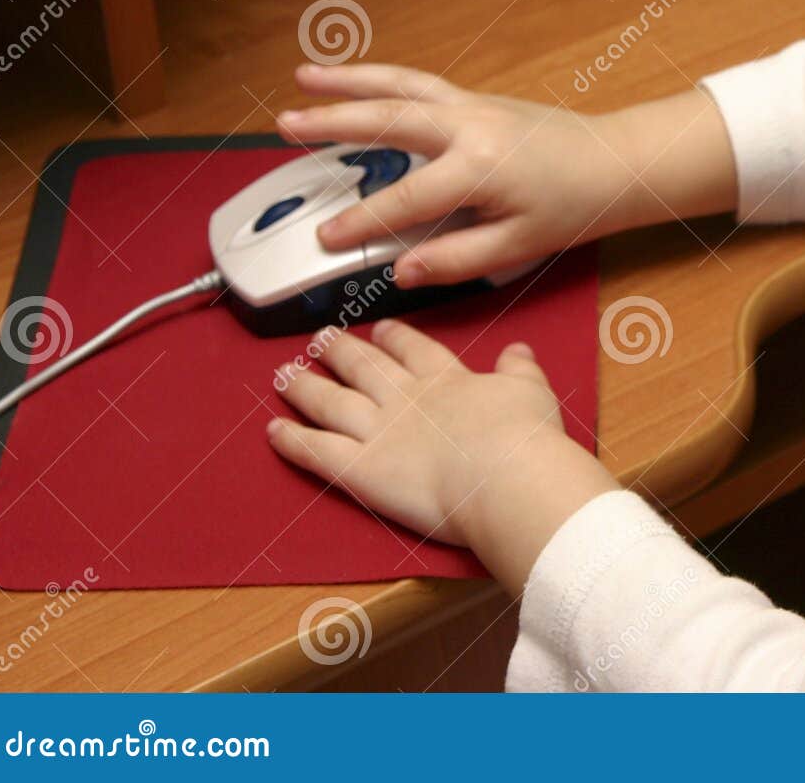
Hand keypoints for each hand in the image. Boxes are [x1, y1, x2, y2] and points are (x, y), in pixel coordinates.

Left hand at [267, 320, 617, 585]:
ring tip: (283, 374)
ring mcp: (377, 431)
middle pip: (363, 367)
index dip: (394, 337)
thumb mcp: (532, 390)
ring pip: (329, 401)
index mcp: (446, 379)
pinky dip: (291, 440)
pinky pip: (316, 450)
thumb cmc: (524, 437)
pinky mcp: (359, 468)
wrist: (504, 476)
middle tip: (320, 338)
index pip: (413, 349)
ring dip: (303, 386)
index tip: (381, 328)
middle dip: (339, 351)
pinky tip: (272, 430)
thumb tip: (518, 350)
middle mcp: (405, 398)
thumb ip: (519, 369)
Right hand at [276, 63, 738, 286]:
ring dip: (349, 81)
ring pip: (399, 87)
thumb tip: (402, 272)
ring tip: (304, 77)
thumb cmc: (575, 205)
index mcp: (478, 168)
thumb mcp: (519, 247)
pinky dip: (382, 78)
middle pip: (388, 120)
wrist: (616, 163)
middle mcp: (469, 126)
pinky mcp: (477, 100)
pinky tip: (357, 81)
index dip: (361, 222)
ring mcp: (472, 105)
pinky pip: (418, 83)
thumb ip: (456, 260)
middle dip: (332, 123)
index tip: (326, 238)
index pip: (403, 199)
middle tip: (284, 125)